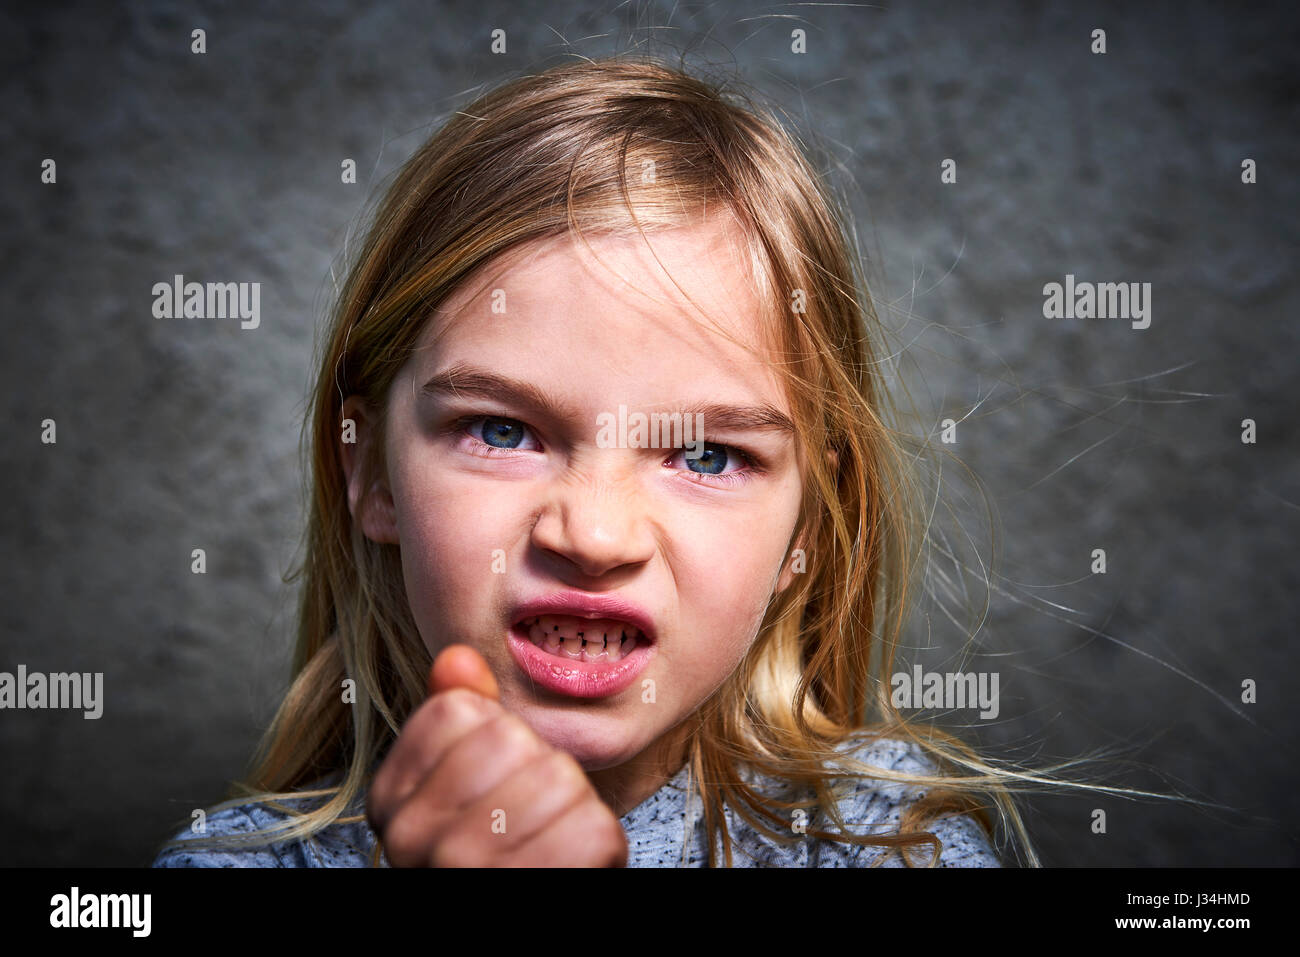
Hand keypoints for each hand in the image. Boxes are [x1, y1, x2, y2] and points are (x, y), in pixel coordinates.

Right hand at [365, 644, 628, 866]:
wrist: (517, 904)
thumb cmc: (497, 843)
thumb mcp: (467, 779)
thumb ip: (458, 716)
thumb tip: (457, 657)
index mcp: (389, 801)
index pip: (455, 711)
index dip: (495, 732)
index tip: (493, 780)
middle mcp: (411, 840)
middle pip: (510, 737)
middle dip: (538, 766)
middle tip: (529, 815)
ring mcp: (464, 869)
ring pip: (557, 777)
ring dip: (573, 805)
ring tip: (549, 840)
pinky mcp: (529, 889)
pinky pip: (593, 827)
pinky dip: (598, 841)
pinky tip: (569, 862)